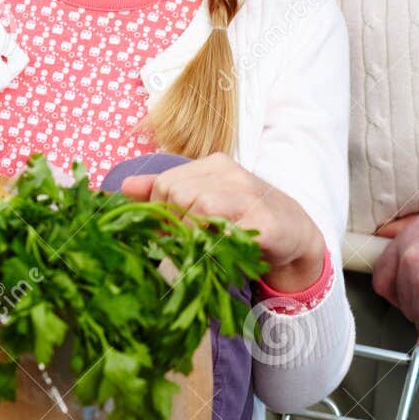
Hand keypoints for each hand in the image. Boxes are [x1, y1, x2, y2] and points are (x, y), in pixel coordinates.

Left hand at [120, 153, 325, 290]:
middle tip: (189, 244)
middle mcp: (230, 173)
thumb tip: (123, 187)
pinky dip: (218, 248)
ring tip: (206, 249)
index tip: (170, 233)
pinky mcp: (265, 222)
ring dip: (195, 237)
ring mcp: (249, 194)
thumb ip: (164, 193)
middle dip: (175, 225)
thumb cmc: (243, 218)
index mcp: (213, 165)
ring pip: (199, 208)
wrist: (295, 234)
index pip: (165, 183)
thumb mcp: (204, 200)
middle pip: (177, 193)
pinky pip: (227, 233)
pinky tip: (223, 254)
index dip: (160, 213)